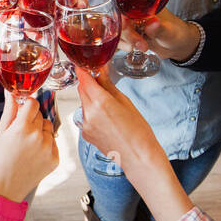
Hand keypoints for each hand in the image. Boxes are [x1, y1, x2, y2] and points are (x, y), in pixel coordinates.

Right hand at [0, 94, 58, 202]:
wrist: (6, 187)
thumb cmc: (0, 159)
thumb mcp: (1, 132)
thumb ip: (10, 110)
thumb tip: (11, 92)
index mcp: (22, 128)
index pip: (33, 103)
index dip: (27, 106)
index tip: (22, 112)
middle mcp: (38, 137)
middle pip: (41, 115)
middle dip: (32, 120)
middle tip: (20, 135)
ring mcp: (48, 148)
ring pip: (49, 128)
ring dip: (41, 132)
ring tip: (27, 145)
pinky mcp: (55, 158)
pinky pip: (53, 142)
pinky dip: (46, 145)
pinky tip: (34, 154)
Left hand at [74, 67, 194, 220]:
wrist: (138, 157)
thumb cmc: (138, 131)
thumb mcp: (125, 102)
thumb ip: (108, 85)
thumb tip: (100, 70)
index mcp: (100, 102)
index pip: (84, 78)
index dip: (84, 69)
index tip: (85, 64)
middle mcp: (88, 113)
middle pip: (82, 90)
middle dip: (90, 84)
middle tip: (102, 82)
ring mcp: (85, 125)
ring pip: (84, 103)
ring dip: (92, 99)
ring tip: (111, 106)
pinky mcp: (85, 134)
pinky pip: (85, 116)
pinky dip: (92, 113)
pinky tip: (108, 119)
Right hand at [120, 9, 198, 60]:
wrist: (177, 46)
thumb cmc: (177, 33)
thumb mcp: (170, 31)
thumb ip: (160, 28)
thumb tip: (152, 23)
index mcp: (144, 2)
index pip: (124, 2)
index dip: (120, 12)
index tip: (125, 23)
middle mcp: (134, 10)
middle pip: (117, 17)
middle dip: (126, 32)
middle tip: (140, 43)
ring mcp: (130, 22)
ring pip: (115, 29)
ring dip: (124, 41)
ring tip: (142, 47)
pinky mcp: (128, 33)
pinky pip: (117, 37)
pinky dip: (122, 45)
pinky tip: (132, 49)